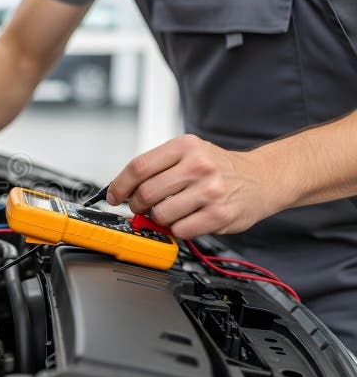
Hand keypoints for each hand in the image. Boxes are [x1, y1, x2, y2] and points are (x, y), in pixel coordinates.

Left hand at [106, 134, 278, 238]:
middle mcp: (198, 166)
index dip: (120, 185)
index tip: (113, 196)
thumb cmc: (219, 168)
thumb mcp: (190, 153)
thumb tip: (124, 189)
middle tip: (140, 208)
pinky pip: (180, 230)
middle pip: (146, 193)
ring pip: (161, 215)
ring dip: (159, 219)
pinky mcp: (219, 215)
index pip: (139, 167)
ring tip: (170, 212)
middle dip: (136, 205)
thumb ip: (159, 167)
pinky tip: (186, 220)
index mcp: (185, 146)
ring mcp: (210, 191)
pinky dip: (177, 229)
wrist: (262, 178)